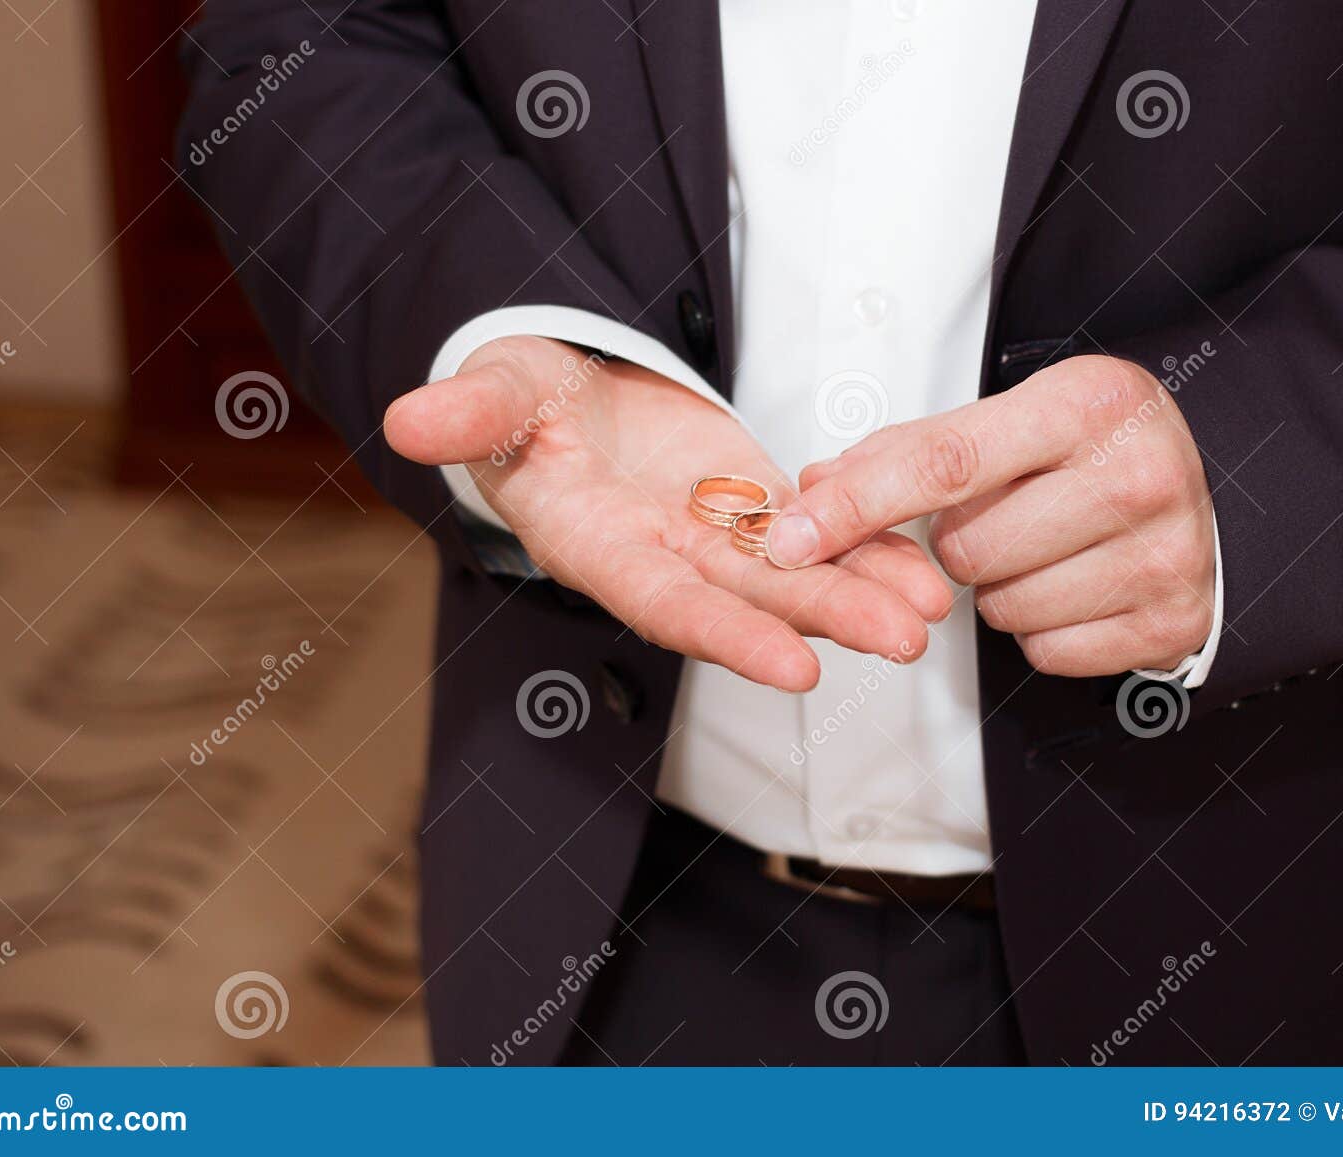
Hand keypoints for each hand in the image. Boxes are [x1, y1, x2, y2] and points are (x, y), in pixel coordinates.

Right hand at [383, 337, 950, 691]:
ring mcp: (711, 541)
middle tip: (903, 640)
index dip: (726, 635)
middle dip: (824, 620)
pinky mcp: (750, 511)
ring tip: (932, 608)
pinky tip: (923, 564)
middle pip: (748, 601)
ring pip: (793, 577)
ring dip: (863, 592)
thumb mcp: (494, 396)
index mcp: (596, 545)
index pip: (663, 602)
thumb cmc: (520, 402)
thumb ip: (468, 414)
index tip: (796, 666)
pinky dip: (869, 550)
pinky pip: (817, 537)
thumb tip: (409, 419)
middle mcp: (661, 560)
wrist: (562, 398)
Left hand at [778, 355, 1215, 675]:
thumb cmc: (1084, 451)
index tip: (792, 538)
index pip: (945, 462)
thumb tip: (811, 493)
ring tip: (1044, 548)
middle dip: (960, 543)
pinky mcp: (1171, 623)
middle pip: (966, 548)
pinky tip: (1073, 587)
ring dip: (998, 588)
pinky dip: (1041, 630)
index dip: (857, 505)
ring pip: (1002, 607)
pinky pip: (1046, 653)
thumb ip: (903, 452)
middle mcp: (1139, 473)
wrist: (1198, 489)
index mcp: (1089, 403)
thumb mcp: (1008, 420)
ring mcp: (1165, 553)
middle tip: (1005, 517)